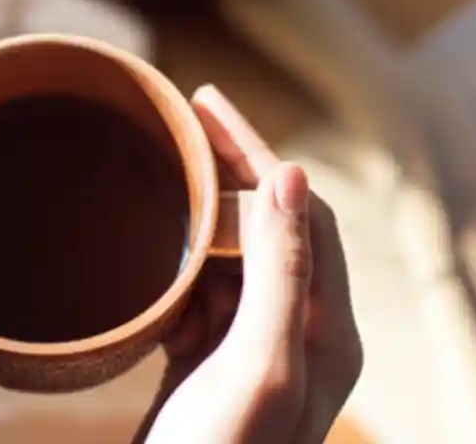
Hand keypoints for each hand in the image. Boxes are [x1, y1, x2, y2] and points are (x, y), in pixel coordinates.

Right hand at [138, 85, 362, 443]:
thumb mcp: (255, 368)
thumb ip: (280, 274)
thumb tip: (291, 174)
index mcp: (325, 332)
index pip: (304, 213)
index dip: (257, 150)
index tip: (202, 102)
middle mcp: (301, 339)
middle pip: (271, 227)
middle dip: (225, 173)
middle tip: (171, 124)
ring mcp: (257, 356)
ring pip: (235, 259)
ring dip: (199, 220)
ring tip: (156, 182)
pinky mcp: (215, 373)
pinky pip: (203, 299)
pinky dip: (178, 272)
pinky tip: (150, 264)